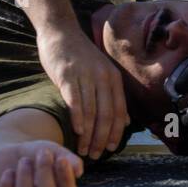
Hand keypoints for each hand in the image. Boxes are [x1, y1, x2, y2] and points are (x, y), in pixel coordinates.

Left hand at [0, 141, 83, 186]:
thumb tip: (78, 171)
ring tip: (24, 161)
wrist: (11, 151)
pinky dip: (6, 186)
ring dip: (25, 177)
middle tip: (42, 152)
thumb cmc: (38, 154)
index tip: (61, 159)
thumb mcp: (55, 151)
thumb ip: (70, 159)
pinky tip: (8, 172)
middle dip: (45, 171)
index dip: (65, 179)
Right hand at [37, 23, 128, 158]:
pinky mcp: (67, 74)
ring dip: (88, 134)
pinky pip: (75, 100)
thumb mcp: (102, 73)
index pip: (119, 110)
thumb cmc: (79, 56)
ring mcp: (85, 75)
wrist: (60, 32)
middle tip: (96, 154)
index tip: (111, 148)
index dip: (116, 132)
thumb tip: (126, 121)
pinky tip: (77, 131)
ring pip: (91, 111)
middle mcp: (102, 77)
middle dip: (102, 138)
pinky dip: (78, 117)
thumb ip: (112, 96)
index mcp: (113, 78)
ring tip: (84, 149)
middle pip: (106, 114)